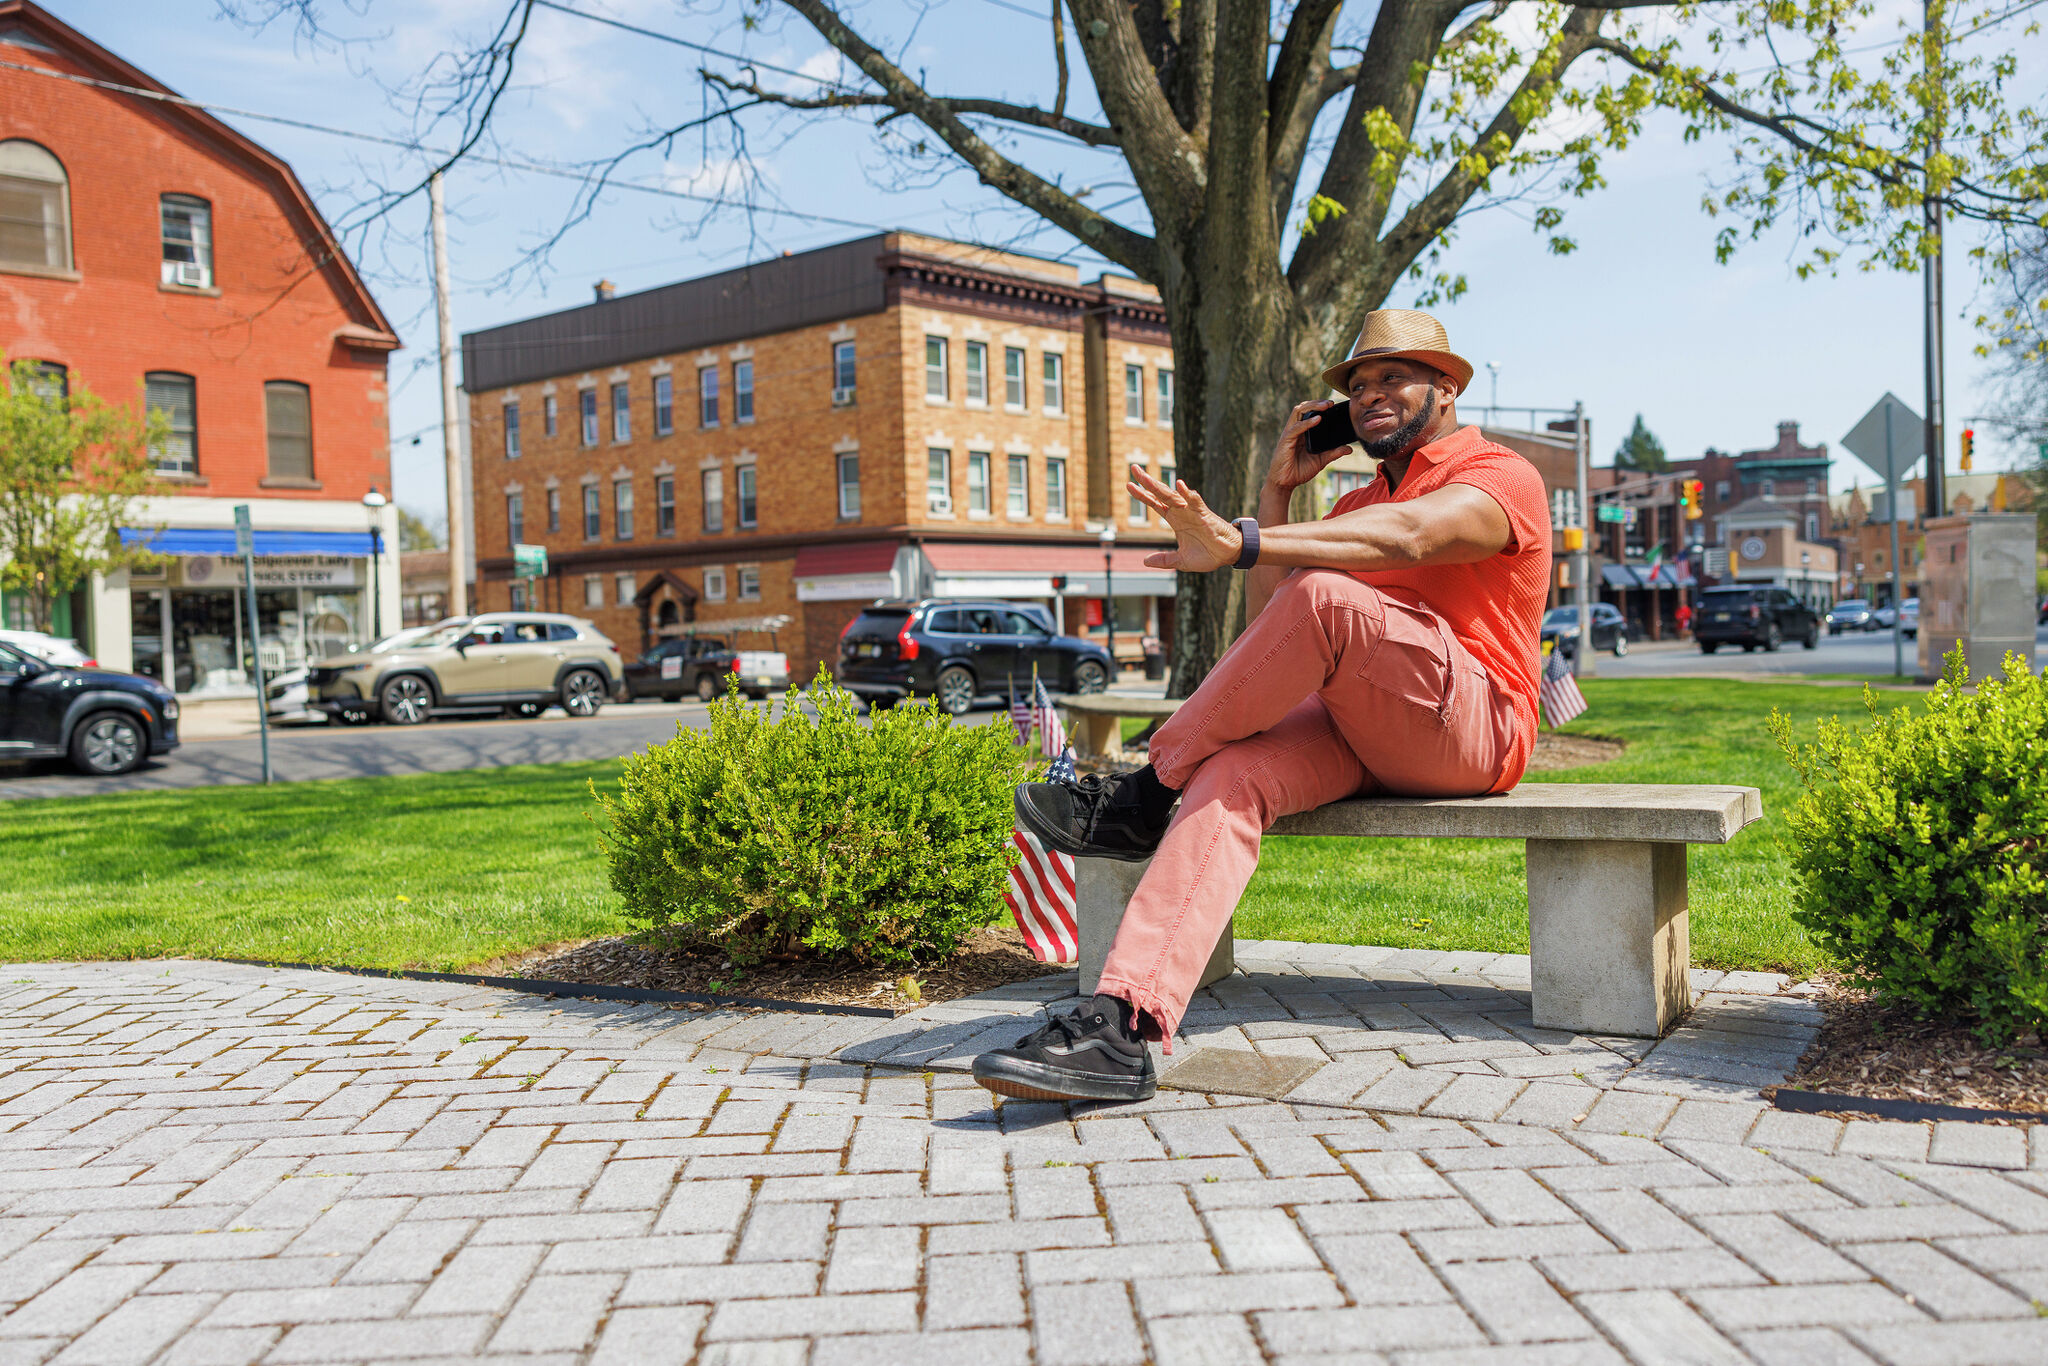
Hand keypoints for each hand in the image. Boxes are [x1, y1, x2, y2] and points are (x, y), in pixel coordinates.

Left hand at [1127, 465, 1241, 572]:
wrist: (1228, 555)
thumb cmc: (1208, 554)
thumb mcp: (1181, 561)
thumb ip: (1164, 560)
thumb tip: (1145, 561)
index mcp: (1175, 520)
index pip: (1155, 503)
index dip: (1142, 495)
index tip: (1128, 485)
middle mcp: (1182, 512)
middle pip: (1161, 494)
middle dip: (1147, 482)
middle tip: (1134, 468)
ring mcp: (1192, 512)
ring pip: (1174, 496)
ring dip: (1160, 487)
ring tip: (1146, 478)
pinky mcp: (1205, 515)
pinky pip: (1196, 502)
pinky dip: (1189, 494)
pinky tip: (1181, 485)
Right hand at [1266, 399, 1350, 492]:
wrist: (1285, 483)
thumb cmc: (1299, 471)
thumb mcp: (1321, 460)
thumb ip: (1333, 453)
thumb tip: (1349, 448)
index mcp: (1302, 432)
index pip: (1308, 412)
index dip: (1319, 406)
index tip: (1333, 405)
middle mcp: (1294, 430)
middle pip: (1303, 408)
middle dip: (1316, 403)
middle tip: (1330, 403)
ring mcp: (1289, 434)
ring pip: (1298, 412)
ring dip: (1312, 407)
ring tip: (1325, 407)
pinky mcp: (1285, 441)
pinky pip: (1296, 428)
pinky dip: (1307, 423)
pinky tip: (1318, 420)